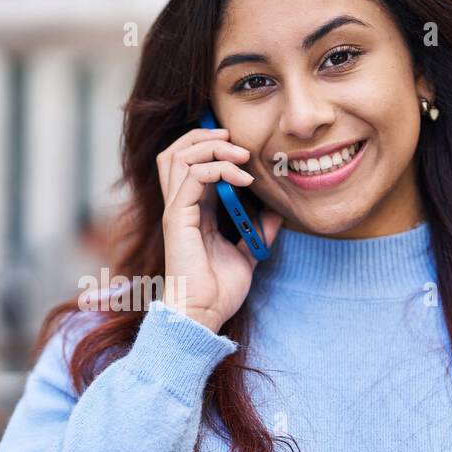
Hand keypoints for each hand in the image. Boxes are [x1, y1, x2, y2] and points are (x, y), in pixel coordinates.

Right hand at [155, 126, 283, 333]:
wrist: (204, 315)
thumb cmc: (219, 291)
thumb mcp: (247, 254)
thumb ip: (257, 231)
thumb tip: (275, 211)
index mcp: (192, 210)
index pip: (189, 162)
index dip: (210, 145)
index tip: (242, 147)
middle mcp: (180, 206)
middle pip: (176, 151)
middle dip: (206, 136)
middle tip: (236, 140)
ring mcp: (176, 211)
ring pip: (180, 155)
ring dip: (213, 147)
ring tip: (241, 155)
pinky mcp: (178, 219)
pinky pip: (193, 176)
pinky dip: (219, 168)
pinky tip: (242, 179)